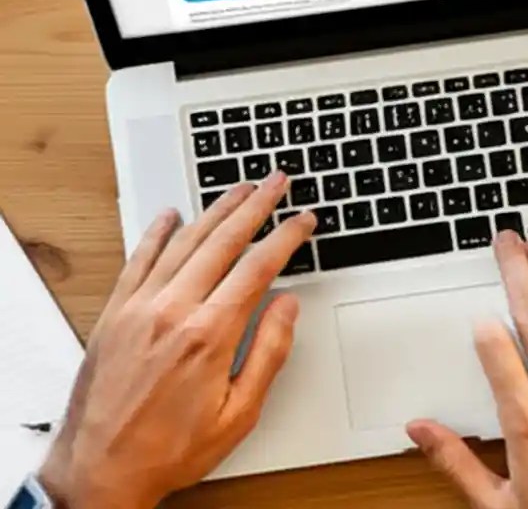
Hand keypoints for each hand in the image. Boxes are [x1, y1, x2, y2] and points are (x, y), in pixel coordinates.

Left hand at [39, 173, 314, 508]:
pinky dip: (157, 232)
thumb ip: (268, 352)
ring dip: (215, 211)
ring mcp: (139, 309)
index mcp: (209, 335)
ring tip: (239, 190)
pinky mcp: (114, 314)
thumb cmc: (169, 449)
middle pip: (222, 241)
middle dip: (255, 206)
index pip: (258, 267)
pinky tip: (171, 216)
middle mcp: (172, 311)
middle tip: (276, 182)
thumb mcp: (240, 412)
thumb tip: (287, 307)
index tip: (303, 220)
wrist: (100, 470)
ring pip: (183, 242)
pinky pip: (139, 259)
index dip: (286, 237)